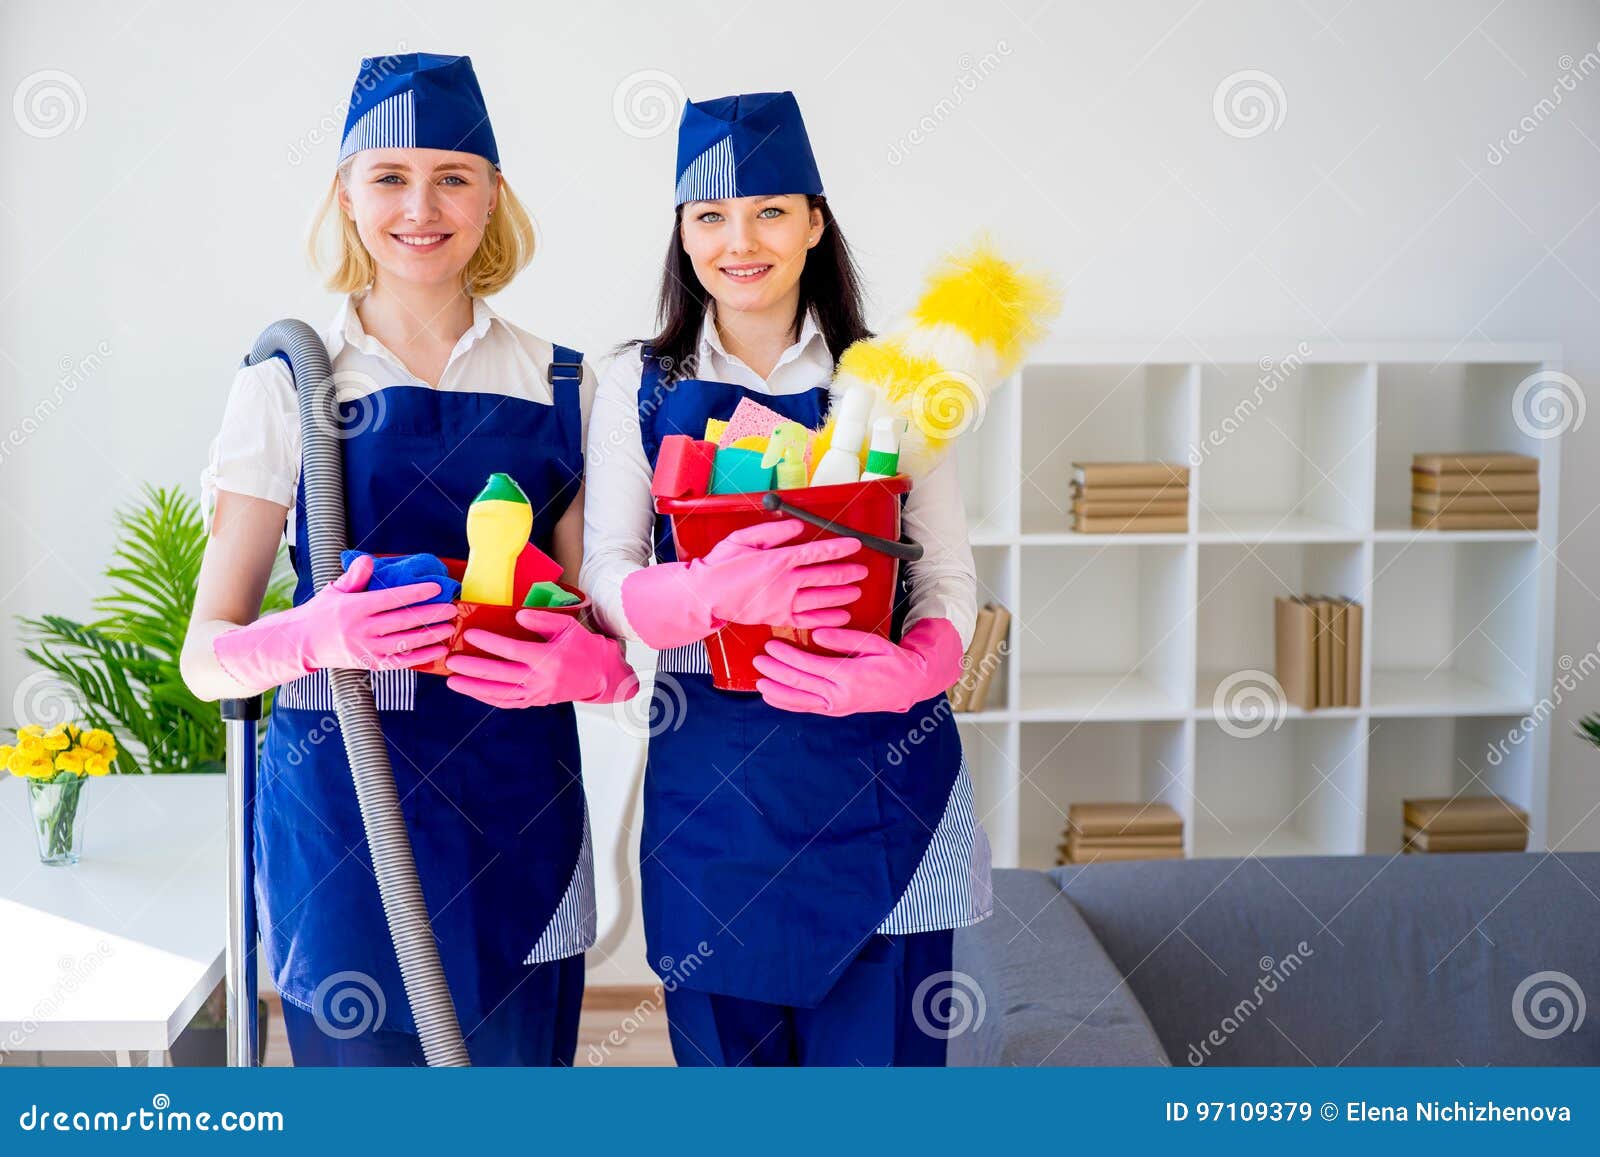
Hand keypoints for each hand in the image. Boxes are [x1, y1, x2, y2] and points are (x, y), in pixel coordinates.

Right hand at [214, 554, 456, 689]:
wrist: (302, 643)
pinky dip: (420, 657)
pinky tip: (438, 650)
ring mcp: (366, 649)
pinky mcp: (370, 664)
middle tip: (452, 608)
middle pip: (403, 622)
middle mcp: (361, 630)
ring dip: (430, 636)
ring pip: (405, 643)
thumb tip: (368, 560)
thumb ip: (354, 577)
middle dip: (430, 615)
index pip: (391, 599)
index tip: (436, 588)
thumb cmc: (322, 613)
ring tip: (450, 628)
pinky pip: (400, 663)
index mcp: (355, 608)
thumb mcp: (335, 590)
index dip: (415, 593)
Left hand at [443, 609, 637, 707]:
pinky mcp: (535, 702)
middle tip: (451, 661)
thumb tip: (516, 616)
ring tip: (452, 681)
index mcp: (547, 658)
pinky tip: (473, 691)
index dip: (489, 642)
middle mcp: (540, 679)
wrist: (599, 675)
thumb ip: (541, 620)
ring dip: (474, 688)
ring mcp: (536, 694)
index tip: (469, 634)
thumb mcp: (567, 626)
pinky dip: (488, 698)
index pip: (511, 651)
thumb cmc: (582, 647)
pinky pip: (507, 703)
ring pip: (500, 693)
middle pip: (499, 675)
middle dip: (472, 668)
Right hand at [620, 518, 867, 650]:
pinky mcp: (778, 618)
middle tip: (862, 569)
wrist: (705, 594)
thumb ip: (773, 532)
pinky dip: (828, 619)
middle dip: (847, 572)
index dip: (840, 548)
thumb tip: (798, 527)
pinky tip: (842, 616)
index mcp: (778, 560)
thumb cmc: (722, 565)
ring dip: (842, 594)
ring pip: (821, 599)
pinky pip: (809, 620)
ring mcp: (783, 603)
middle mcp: (785, 582)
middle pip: (825, 576)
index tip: (856, 544)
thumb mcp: (744, 538)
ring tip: (857, 590)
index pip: (817, 552)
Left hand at [751, 618, 963, 716]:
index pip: (809, 665)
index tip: (772, 644)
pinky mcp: (835, 711)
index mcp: (849, 676)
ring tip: (759, 681)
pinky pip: (806, 708)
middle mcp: (840, 695)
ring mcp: (837, 706)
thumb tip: (816, 634)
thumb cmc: (893, 661)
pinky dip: (787, 704)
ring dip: (776, 690)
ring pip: (799, 700)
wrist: (909, 686)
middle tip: (758, 659)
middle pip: (799, 682)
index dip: (787, 656)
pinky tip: (772, 698)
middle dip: (776, 671)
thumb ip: (844, 639)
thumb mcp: (874, 644)